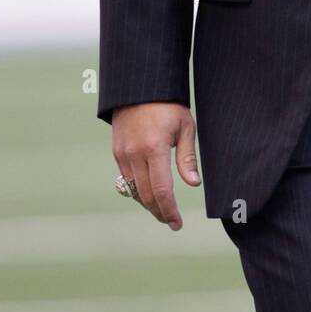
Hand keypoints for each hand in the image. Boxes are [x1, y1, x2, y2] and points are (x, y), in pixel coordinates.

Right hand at [112, 102, 200, 228]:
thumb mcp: (185, 127)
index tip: (178, 223)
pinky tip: (150, 194)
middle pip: (146, 196)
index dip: (170, 211)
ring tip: (163, 211)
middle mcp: (135, 154)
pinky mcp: (117, 152)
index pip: (162, 190)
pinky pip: (126, 179)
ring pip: (134, 191)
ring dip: (148, 204)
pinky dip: (138, 191)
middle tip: (172, 222)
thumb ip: (187, 158)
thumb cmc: (169, 106)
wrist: (139, 87)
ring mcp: (123, 154)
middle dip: (160, 212)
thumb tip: (193, 184)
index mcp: (155, 148)